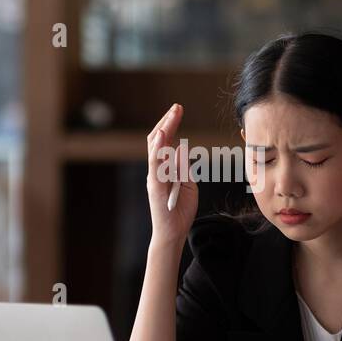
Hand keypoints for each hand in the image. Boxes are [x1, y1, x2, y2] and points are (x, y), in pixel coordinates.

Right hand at [146, 103, 197, 247]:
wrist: (173, 233)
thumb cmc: (180, 210)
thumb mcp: (187, 184)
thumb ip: (182, 167)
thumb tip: (181, 146)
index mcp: (163, 169)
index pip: (164, 141)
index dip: (170, 124)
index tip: (178, 110)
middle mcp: (155, 170)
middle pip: (157, 140)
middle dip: (167, 121)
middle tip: (177, 107)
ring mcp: (153, 177)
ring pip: (155, 148)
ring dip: (164, 130)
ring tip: (173, 115)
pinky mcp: (155, 186)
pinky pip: (156, 164)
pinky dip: (159, 149)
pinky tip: (165, 136)